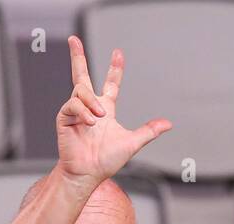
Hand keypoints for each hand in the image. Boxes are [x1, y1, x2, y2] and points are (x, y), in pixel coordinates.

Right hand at [56, 35, 171, 190]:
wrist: (88, 174)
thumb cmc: (106, 162)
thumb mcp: (132, 143)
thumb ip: (148, 131)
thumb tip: (168, 124)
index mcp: (105, 109)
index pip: (110, 84)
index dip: (115, 69)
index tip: (118, 54)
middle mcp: (89, 107)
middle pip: (81, 75)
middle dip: (77, 56)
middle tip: (74, 39)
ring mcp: (75, 111)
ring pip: (81, 90)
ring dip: (92, 102)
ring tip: (99, 118)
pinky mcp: (64, 118)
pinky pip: (73, 104)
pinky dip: (83, 112)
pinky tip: (89, 123)